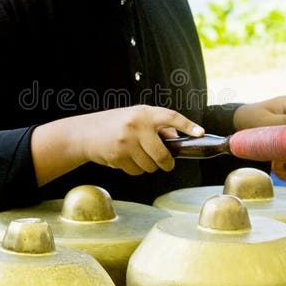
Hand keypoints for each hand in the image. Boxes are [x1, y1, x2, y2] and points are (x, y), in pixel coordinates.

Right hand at [32, 105, 204, 186]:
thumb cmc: (116, 124)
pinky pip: (136, 171)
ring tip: (137, 156)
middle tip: (167, 164)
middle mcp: (136, 126)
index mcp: (144, 113)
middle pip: (163, 155)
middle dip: (167, 163)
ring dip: (148, 166)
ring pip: (150, 166)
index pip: (170, 117)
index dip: (187, 126)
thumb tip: (178, 141)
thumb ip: (157, 127)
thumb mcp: (136, 118)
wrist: (86, 133)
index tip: (200, 133)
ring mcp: (126, 142)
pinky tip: (125, 159)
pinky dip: (135, 169)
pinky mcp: (118, 157)